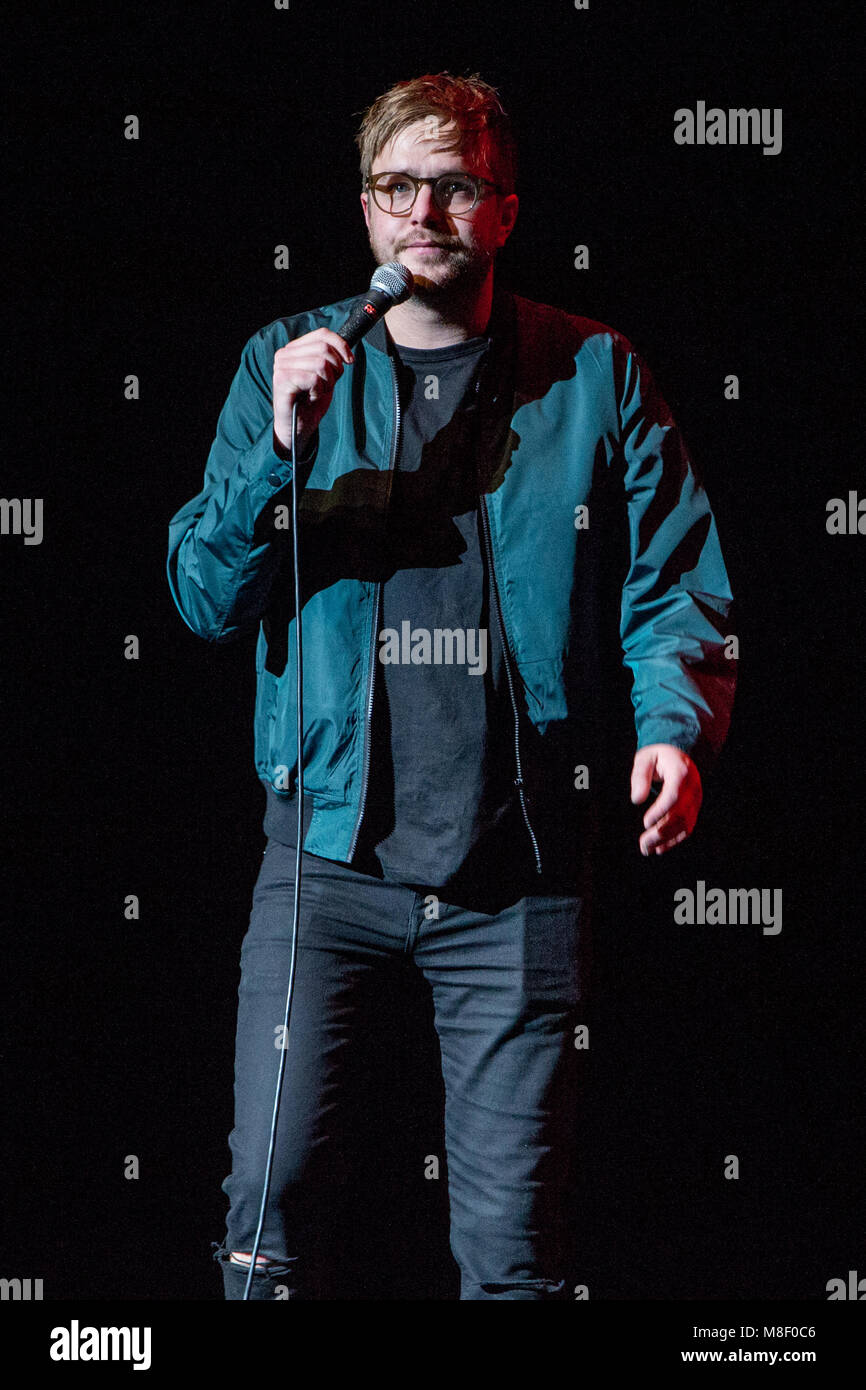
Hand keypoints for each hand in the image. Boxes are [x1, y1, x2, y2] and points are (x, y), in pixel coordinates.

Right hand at [272, 328, 353, 455]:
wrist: (298, 428)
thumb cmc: (310, 402)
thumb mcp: (325, 375)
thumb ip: (330, 358)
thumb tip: (345, 347)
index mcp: (294, 349)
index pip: (322, 334)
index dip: (341, 345)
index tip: (349, 361)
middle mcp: (284, 354)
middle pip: (324, 348)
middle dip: (335, 369)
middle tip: (328, 384)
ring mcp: (281, 366)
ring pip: (321, 363)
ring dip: (326, 382)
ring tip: (317, 392)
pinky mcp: (281, 380)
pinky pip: (313, 378)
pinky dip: (318, 391)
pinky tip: (311, 397)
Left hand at [630, 744, 701, 855]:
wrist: (679, 756)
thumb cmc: (658, 757)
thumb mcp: (645, 758)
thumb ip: (640, 776)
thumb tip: (637, 799)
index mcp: (681, 772)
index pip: (674, 795)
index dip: (661, 811)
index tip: (646, 822)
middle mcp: (693, 788)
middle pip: (680, 814)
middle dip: (661, 831)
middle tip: (643, 843)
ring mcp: (696, 800)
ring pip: (685, 825)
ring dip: (666, 840)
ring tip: (647, 849)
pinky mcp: (695, 810)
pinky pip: (687, 828)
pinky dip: (674, 840)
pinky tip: (659, 848)